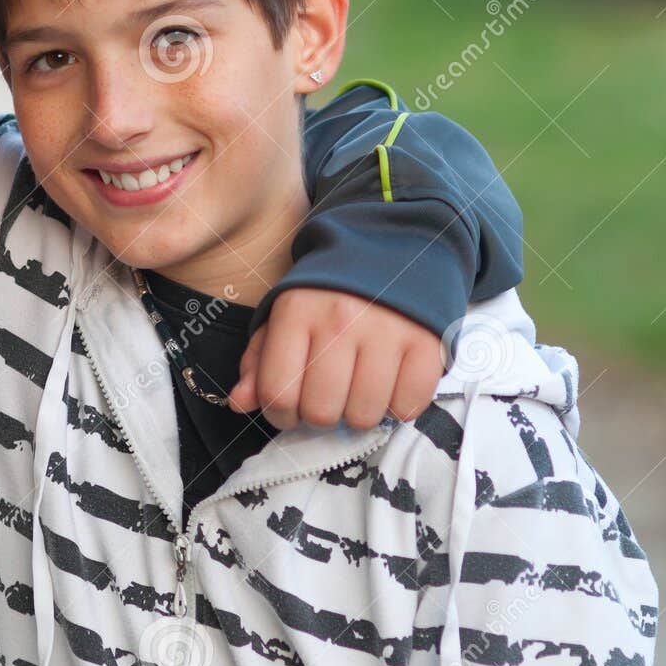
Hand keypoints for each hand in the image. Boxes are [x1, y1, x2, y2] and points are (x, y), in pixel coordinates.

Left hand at [228, 289, 442, 430]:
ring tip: (358, 390)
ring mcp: (386, 331)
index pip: (277, 393)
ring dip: (358, 415)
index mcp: (297, 311)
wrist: (390, 249)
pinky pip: (408, 406)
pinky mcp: (426, 342)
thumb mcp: (284, 316)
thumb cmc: (328, 294)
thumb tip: (238, 403)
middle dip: (319, 416)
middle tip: (327, 398)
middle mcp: (340, 320)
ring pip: (363, 415)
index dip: (280, 414)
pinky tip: (389, 385)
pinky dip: (398, 407)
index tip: (290, 407)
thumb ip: (258, 361)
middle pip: (320, 411)